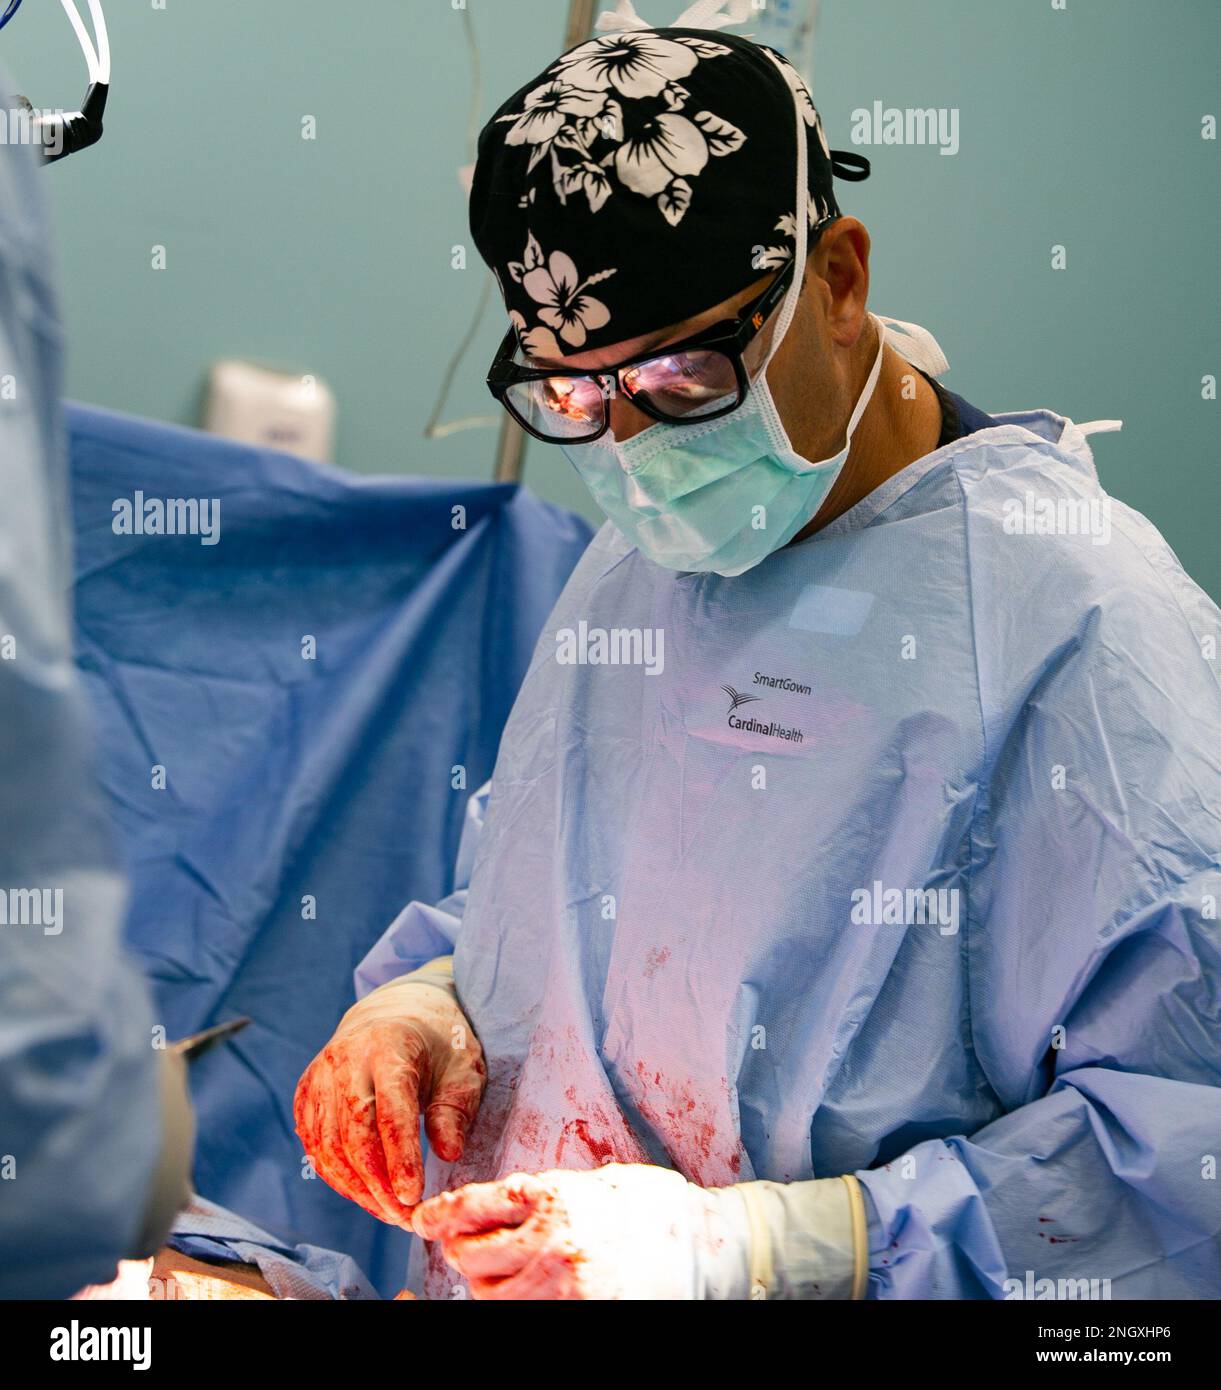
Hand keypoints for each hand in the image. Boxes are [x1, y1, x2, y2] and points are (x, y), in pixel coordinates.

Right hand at [294, 976, 484, 1226]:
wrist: (396, 1010)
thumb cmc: (438, 1044)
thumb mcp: (463, 1068)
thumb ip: (456, 1110)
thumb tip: (447, 1154)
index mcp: (389, 1046)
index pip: (390, 1110)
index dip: (400, 1157)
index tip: (414, 1196)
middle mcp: (346, 1059)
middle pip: (352, 1134)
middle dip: (377, 1183)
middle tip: (404, 1217)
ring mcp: (320, 1075)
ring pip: (328, 1145)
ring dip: (357, 1188)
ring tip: (388, 1212)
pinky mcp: (306, 1092)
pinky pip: (314, 1145)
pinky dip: (336, 1176)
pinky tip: (363, 1192)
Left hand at [412, 1163, 744, 1299]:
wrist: (705, 1246)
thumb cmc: (652, 1208)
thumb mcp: (594, 1183)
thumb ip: (546, 1195)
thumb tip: (498, 1208)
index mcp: (554, 1196)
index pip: (473, 1205)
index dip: (440, 1215)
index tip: (424, 1220)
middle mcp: (551, 1240)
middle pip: (470, 1257)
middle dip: (462, 1254)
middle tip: (467, 1249)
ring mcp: (562, 1285)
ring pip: (490, 1296)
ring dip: (488, 1286)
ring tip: (506, 1274)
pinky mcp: (576, 1314)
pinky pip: (522, 1316)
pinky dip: (517, 1305)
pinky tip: (528, 1293)